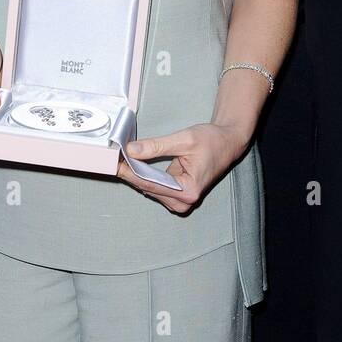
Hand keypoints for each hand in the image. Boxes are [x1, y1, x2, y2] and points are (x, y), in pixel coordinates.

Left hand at [119, 122, 249, 214]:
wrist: (227, 143)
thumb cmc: (212, 141)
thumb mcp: (184, 140)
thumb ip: (156, 146)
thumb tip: (131, 151)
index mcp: (189, 191)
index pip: (151, 184)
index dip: (130, 172)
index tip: (115, 162)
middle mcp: (184, 201)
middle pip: (148, 188)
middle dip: (131, 172)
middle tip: (115, 157)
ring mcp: (180, 201)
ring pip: (149, 189)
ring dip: (136, 174)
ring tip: (123, 159)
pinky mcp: (176, 196)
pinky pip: (154, 186)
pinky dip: (144, 175)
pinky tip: (135, 164)